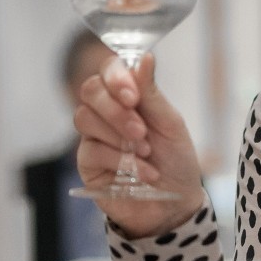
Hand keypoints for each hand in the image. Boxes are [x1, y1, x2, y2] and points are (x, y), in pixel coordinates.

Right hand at [73, 54, 204, 237]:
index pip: (108, 70)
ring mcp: (94, 137)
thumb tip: (144, 57)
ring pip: (84, 118)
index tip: (133, 95)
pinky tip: (143, 172)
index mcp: (127, 96)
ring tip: (146, 152)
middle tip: (141, 131)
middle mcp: (106, 112)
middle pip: (90, 91)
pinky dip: (121, 161)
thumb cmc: (175, 160)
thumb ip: (152, 93)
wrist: (176, 203)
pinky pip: (91, 150)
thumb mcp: (170, 124)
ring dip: (118, 135)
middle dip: (115, 109)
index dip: (116, 77)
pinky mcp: (87, 163)